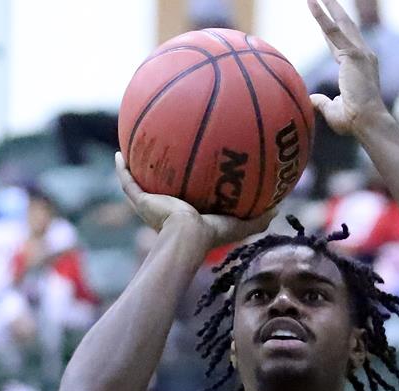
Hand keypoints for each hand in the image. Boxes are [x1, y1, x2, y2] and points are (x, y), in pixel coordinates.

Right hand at [114, 153, 273, 244]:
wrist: (188, 237)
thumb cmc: (213, 233)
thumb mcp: (241, 224)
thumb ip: (259, 217)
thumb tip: (279, 207)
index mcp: (188, 213)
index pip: (189, 194)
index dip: (190, 181)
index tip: (194, 165)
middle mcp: (167, 208)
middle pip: (162, 186)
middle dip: (161, 171)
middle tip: (164, 148)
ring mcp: (152, 205)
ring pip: (140, 182)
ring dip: (136, 166)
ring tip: (134, 145)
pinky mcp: (141, 201)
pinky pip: (127, 182)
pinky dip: (121, 169)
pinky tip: (119, 152)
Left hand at [307, 0, 391, 136]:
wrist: (367, 122)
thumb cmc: (354, 122)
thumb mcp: (334, 111)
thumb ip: (322, 102)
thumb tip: (311, 99)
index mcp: (358, 67)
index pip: (341, 45)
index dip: (329, 33)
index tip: (321, 21)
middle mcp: (363, 56)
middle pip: (345, 27)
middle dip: (334, 11)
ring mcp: (360, 53)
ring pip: (340, 23)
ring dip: (328, 5)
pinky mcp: (353, 54)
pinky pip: (333, 31)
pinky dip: (321, 16)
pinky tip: (311, 2)